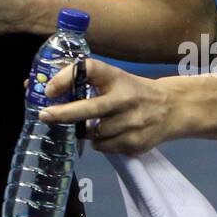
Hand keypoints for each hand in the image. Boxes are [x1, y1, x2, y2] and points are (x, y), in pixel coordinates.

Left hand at [38, 58, 177, 155]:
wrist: (172, 108)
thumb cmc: (133, 91)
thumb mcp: (114, 79)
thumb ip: (88, 82)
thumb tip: (48, 90)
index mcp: (117, 77)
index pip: (89, 70)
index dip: (66, 77)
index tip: (49, 89)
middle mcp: (125, 98)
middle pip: (89, 108)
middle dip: (63, 114)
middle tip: (44, 116)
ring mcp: (132, 123)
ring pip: (94, 133)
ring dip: (86, 131)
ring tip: (94, 125)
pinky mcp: (136, 143)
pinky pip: (104, 147)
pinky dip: (100, 142)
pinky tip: (110, 134)